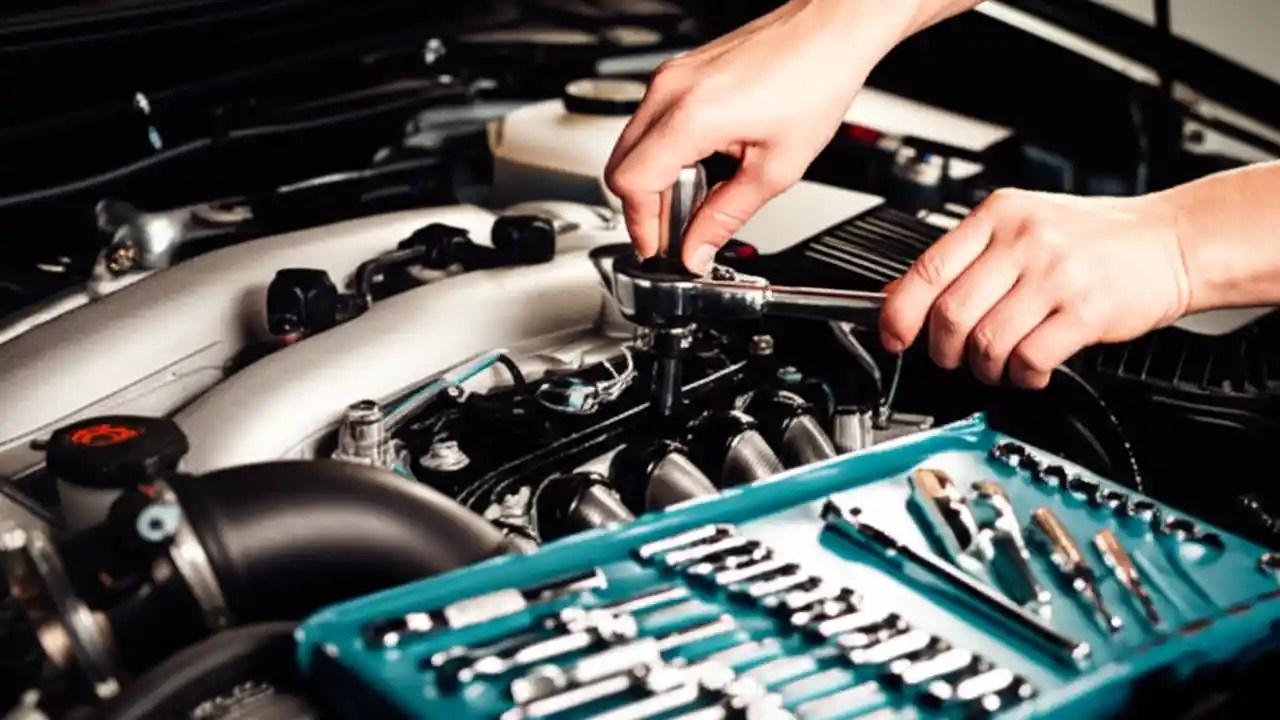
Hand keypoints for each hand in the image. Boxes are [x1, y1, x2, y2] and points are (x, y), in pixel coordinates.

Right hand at [604, 0, 918, 271]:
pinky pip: (648, 124)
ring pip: (630, 146)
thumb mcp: (776, 168)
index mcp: (690, 116)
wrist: (828, 31)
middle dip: (642, 207)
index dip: (642, 225)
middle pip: (620, 167)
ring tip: (694, 198)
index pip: (631, 184)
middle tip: (675, 231)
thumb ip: (726, 216)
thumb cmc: (814, 79)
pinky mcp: (678, 73)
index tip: (659, 247)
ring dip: (653, 181)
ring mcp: (669, 77)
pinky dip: (662, 154)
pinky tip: (698, 166)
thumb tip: (696, 250)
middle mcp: (669, 91)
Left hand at [879, 188, 1192, 388]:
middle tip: (955, 357)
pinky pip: (1030, 359)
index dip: (898, 313)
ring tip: (998, 365)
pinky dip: (1022, 376)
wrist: (1170, 241)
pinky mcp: (1086, 310)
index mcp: (998, 216)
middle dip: (943, 351)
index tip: (892, 337)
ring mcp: (1055, 275)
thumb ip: (964, 259)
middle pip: (950, 315)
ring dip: (984, 369)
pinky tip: (1031, 370)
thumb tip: (898, 295)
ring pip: (986, 342)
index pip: (926, 270)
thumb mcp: (1020, 228)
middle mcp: (1023, 241)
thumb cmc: (1093, 239)